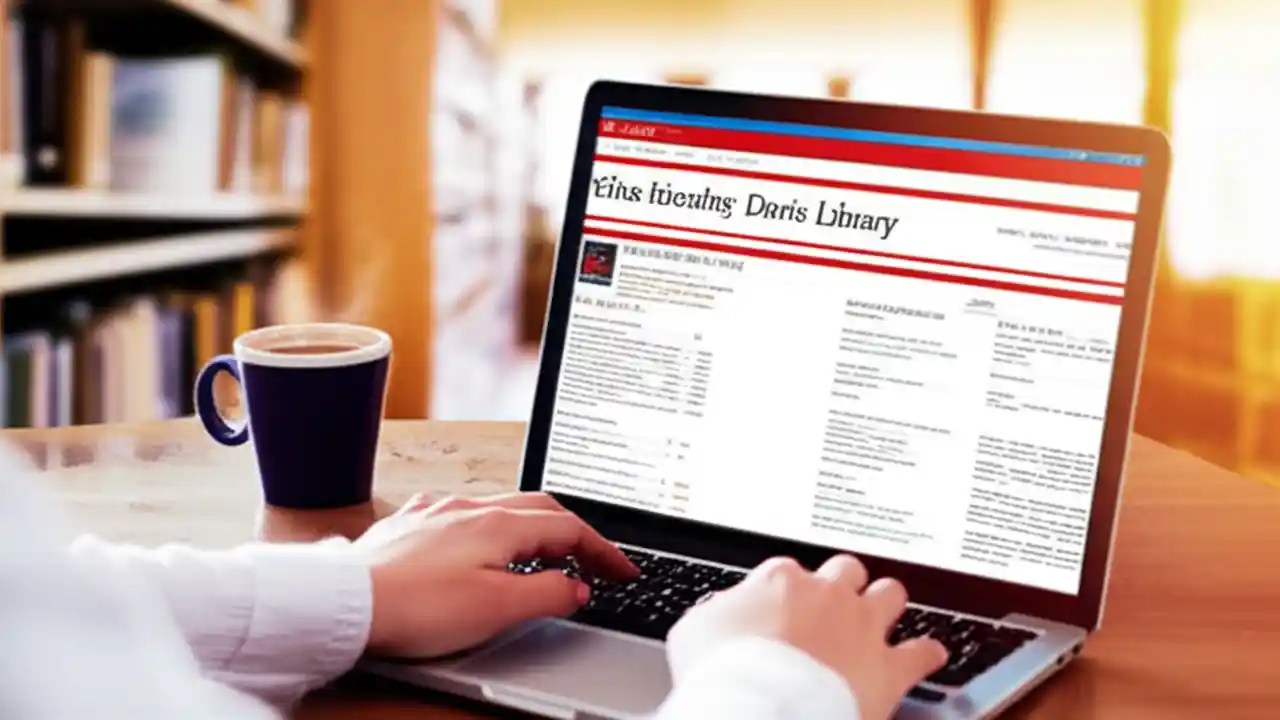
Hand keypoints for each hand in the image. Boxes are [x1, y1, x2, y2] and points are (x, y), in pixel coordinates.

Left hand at [354, 492, 637, 657]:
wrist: (344, 603)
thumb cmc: (415, 606)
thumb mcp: (497, 608)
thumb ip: (546, 594)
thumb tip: (576, 587)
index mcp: (498, 523)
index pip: (568, 527)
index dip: (603, 550)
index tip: (623, 570)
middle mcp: (469, 508)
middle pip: (539, 509)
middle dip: (573, 532)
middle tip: (594, 560)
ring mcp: (436, 513)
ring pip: (500, 508)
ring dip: (532, 528)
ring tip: (544, 554)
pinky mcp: (408, 527)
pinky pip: (461, 516)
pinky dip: (489, 530)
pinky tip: (477, 546)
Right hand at [668, 555, 946, 719]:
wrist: (762, 709)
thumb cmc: (725, 673)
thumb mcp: (695, 631)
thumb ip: (718, 612)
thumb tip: (721, 612)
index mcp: (780, 581)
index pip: (788, 570)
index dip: (785, 589)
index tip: (780, 604)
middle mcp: (827, 595)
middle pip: (846, 570)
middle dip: (842, 582)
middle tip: (834, 600)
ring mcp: (862, 628)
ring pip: (890, 594)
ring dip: (886, 603)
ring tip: (883, 612)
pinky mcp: (889, 668)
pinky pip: (923, 652)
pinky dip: (928, 653)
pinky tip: (929, 655)